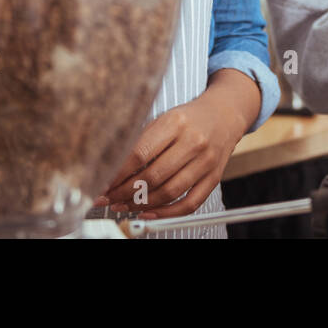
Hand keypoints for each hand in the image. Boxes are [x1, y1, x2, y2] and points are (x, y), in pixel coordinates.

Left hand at [96, 84, 250, 218]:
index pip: (140, 154)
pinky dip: (167, 213)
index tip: (103, 184)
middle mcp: (193, 141)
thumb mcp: (164, 119)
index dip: (118, 174)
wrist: (224, 114)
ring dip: (142, 204)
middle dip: (125, 193)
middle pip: (153, 176)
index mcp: (175, 122)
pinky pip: (190, 203)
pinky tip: (150, 212)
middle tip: (109, 199)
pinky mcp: (214, 177)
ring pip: (170, 192)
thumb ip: (142, 141)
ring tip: (125, 205)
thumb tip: (113, 170)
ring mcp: (206, 161)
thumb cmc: (190, 117)